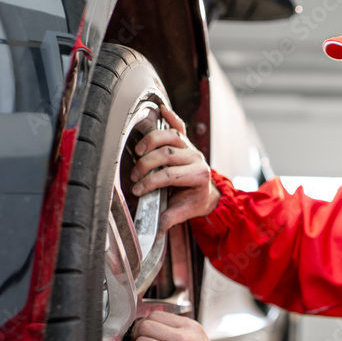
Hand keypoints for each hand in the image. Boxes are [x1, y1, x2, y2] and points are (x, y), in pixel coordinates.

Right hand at [130, 105, 220, 232]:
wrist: (207, 193)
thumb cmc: (192, 202)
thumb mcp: (183, 212)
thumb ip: (169, 219)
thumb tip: (153, 231)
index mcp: (198, 176)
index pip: (169, 175)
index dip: (150, 182)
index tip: (137, 190)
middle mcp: (197, 158)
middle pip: (166, 154)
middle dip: (146, 165)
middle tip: (134, 176)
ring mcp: (192, 147)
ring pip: (170, 136)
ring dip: (151, 141)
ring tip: (137, 153)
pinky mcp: (187, 140)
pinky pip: (179, 125)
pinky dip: (170, 116)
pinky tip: (161, 109)